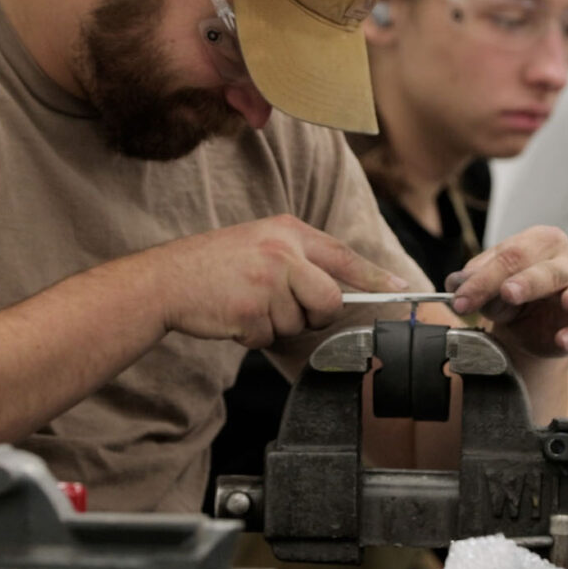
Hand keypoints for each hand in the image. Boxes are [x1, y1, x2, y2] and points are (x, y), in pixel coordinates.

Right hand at [150, 215, 405, 348]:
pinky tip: (233, 314)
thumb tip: (335, 289)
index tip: (402, 289)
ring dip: (276, 325)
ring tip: (246, 303)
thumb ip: (296, 259)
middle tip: (283, 308)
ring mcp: (267, 281)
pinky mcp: (251, 310)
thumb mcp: (259, 243)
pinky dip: (254, 335)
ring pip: (299, 323)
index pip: (343, 255)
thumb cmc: (213, 265)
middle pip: (329, 300)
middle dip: (314, 314)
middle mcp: (282, 252)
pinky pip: (270, 337)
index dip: (374, 276)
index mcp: (287, 231)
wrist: (166, 280)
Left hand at [442, 225, 567, 358]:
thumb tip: (456, 283)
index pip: (511, 255)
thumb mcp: (490, 285)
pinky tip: (564, 340)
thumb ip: (475, 281)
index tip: (461, 299)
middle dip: (523, 282)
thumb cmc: (513, 294)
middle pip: (544, 269)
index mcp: (539, 241)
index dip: (484, 278)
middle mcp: (566, 260)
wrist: (531, 325)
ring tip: (567, 302)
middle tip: (505, 294)